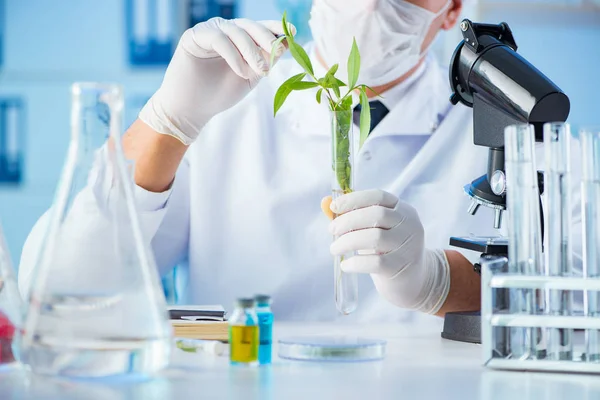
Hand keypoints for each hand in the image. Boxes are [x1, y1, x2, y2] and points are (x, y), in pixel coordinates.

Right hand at [139, 17, 294, 144]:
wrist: (192, 109)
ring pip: (237, 31)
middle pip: (250, 26)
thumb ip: (265, 61)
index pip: (259, 28)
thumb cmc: (219, 94)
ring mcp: (209, 31)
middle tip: (278, 53)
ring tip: (261, 70)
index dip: (276, 28)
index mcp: (239, 38)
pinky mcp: (194, 36)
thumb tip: (286, 45)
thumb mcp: (250, 76)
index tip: (293, 33)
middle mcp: (224, 30)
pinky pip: (219, 39)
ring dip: (252, 51)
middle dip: (267, 38)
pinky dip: (234, 55)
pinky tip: (240, 71)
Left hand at [322, 189, 450, 313]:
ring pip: (374, 238)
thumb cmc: (388, 251)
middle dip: (348, 220)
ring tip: (334, 249)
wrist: (414, 282)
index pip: (379, 196)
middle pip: (376, 215)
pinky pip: (374, 262)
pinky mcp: (401, 267)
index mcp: (403, 210)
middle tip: (331, 230)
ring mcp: (408, 246)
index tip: (334, 206)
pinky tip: (345, 265)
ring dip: (347, 241)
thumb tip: (325, 204)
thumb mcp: (374, 230)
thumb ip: (352, 217)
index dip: (354, 199)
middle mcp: (410, 225)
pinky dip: (355, 263)